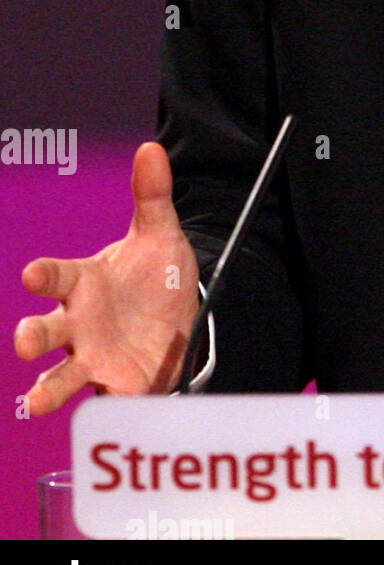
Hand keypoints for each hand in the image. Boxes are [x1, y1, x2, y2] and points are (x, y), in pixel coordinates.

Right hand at [14, 142, 200, 414]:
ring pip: (60, 375)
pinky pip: (106, 399)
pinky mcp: (114, 383)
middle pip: (45, 331)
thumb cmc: (152, 274)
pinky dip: (107, 406)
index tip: (33, 273)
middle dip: (32, 336)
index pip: (56, 276)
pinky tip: (109, 415)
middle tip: (25, 341)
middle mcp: (78, 323)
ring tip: (35, 400)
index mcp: (83, 283)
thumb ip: (152, 196)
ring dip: (47, 388)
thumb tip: (151, 149)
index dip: (43, 275)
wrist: (177, 316)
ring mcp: (92, 356)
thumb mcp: (159, 233)